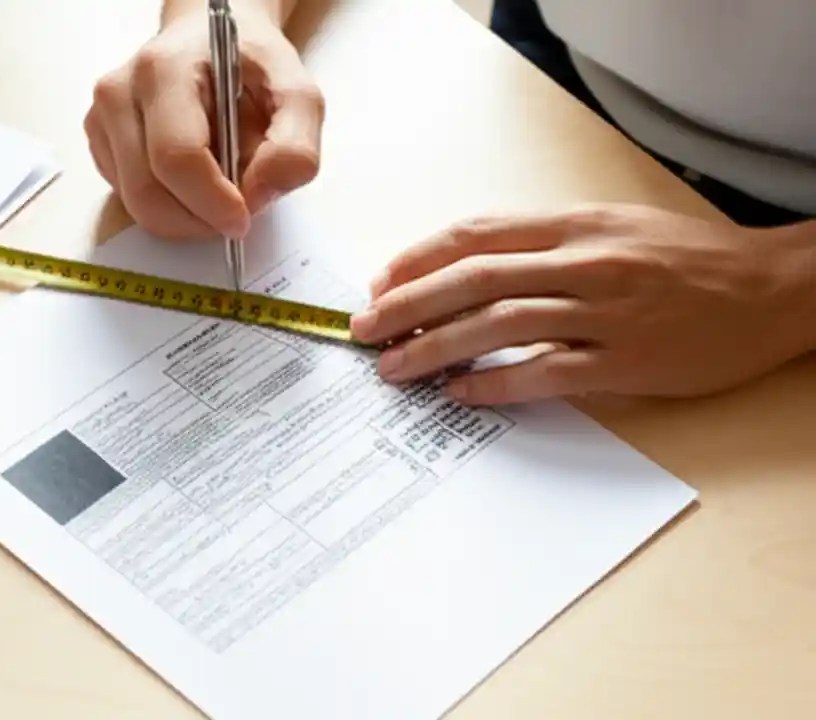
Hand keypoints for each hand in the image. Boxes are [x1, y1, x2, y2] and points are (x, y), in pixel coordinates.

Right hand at [84, 10, 323, 239]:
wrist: (208, 43)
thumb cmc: (248, 64)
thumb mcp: (296, 92)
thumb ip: (295, 146)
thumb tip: (259, 195)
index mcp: (165, 70)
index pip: (176, 156)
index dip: (211, 201)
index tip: (242, 219)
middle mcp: (120, 93)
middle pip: (147, 192)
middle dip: (197, 221)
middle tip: (235, 216)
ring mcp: (102, 120)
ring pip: (135, 205)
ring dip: (185, 217)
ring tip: (218, 187)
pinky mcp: (99, 143)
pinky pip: (130, 201)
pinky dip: (168, 206)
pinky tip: (192, 179)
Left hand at [350, 205, 815, 404]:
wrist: (772, 289)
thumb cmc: (685, 257)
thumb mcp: (612, 227)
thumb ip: (544, 243)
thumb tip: (467, 268)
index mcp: (576, 225)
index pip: (476, 234)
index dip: (418, 259)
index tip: (379, 283)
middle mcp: (585, 262)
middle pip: (474, 278)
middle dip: (409, 304)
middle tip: (364, 329)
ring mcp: (606, 312)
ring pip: (500, 325)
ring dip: (437, 348)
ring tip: (394, 368)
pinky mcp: (626, 361)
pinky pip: (546, 373)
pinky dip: (496, 384)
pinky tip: (459, 394)